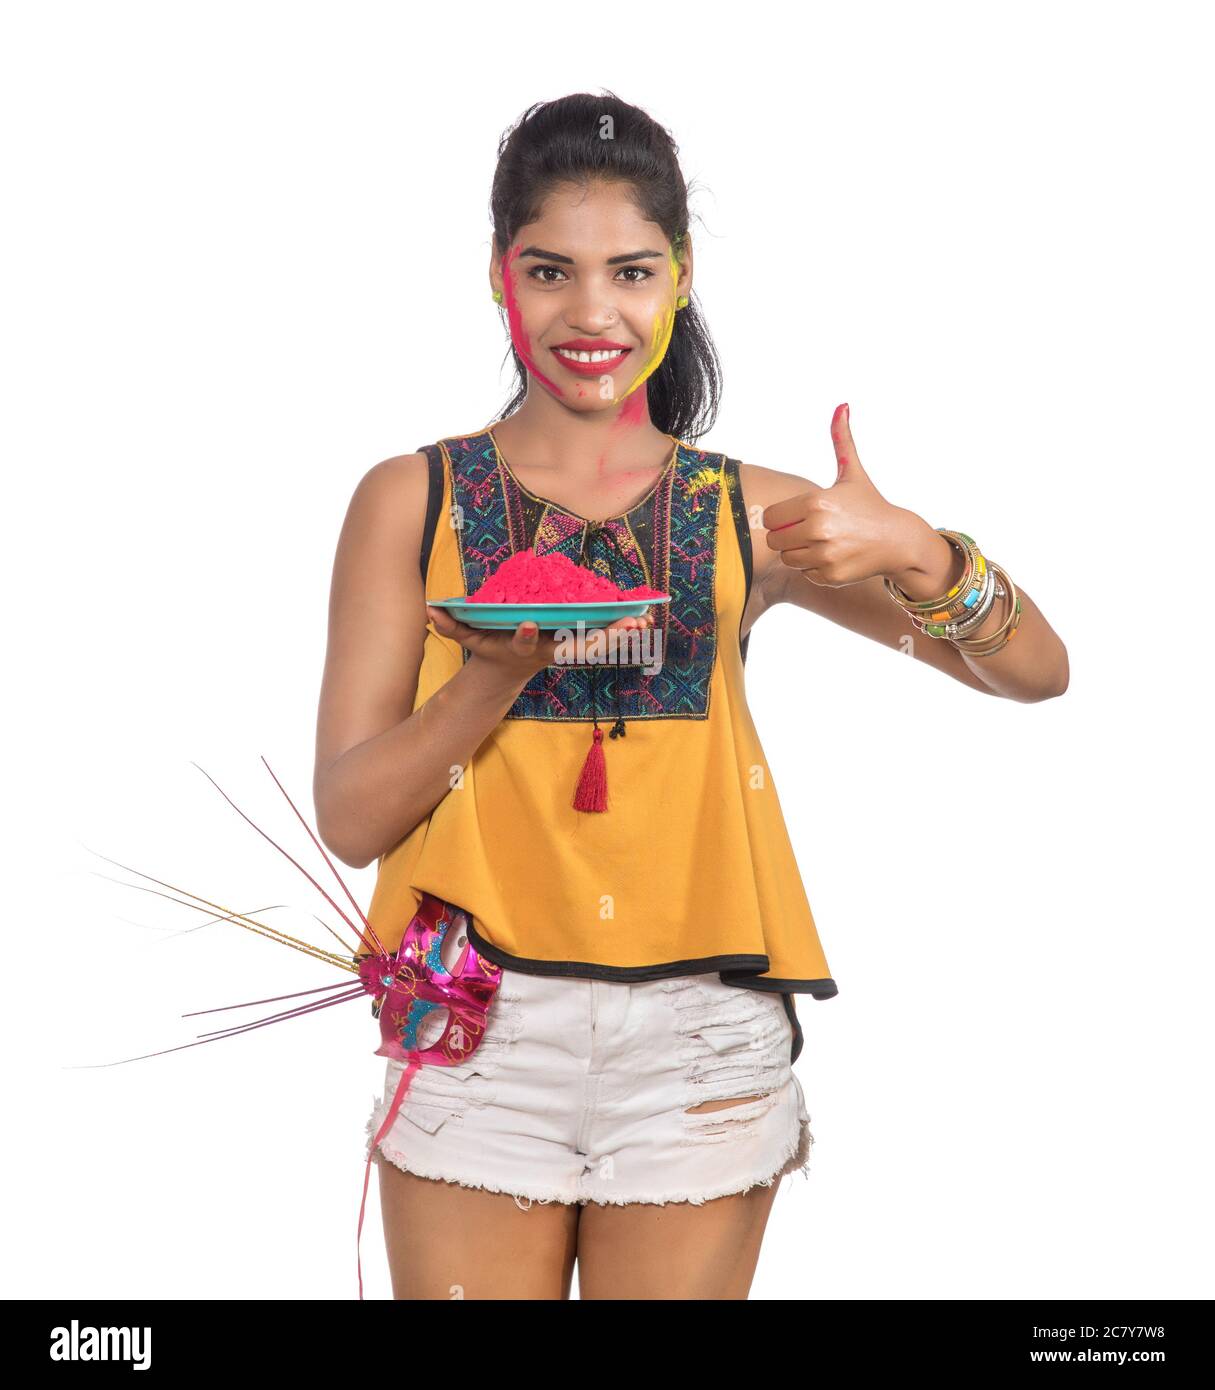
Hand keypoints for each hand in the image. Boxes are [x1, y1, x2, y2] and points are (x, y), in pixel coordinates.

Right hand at [425, 604, 655, 683]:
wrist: (508, 669)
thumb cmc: (489, 647)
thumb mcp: (467, 638)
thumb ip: (450, 625)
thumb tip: (429, 610)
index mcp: (521, 648)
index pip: (523, 642)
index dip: (524, 635)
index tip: (528, 624)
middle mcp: (547, 650)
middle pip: (574, 647)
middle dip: (599, 638)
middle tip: (623, 626)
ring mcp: (565, 649)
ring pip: (597, 645)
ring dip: (620, 635)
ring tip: (644, 620)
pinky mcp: (577, 644)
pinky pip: (603, 638)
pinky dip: (623, 630)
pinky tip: (645, 616)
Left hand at [762, 403, 931, 587]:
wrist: (898, 540)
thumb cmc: (870, 505)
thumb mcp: (852, 473)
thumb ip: (842, 440)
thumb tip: (842, 405)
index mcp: (816, 503)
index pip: (772, 517)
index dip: (783, 517)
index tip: (802, 514)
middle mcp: (818, 530)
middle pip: (775, 540)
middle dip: (789, 535)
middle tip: (812, 530)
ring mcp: (824, 555)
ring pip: (787, 558)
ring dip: (800, 552)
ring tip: (824, 542)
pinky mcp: (830, 576)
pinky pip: (804, 573)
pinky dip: (814, 568)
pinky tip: (834, 556)